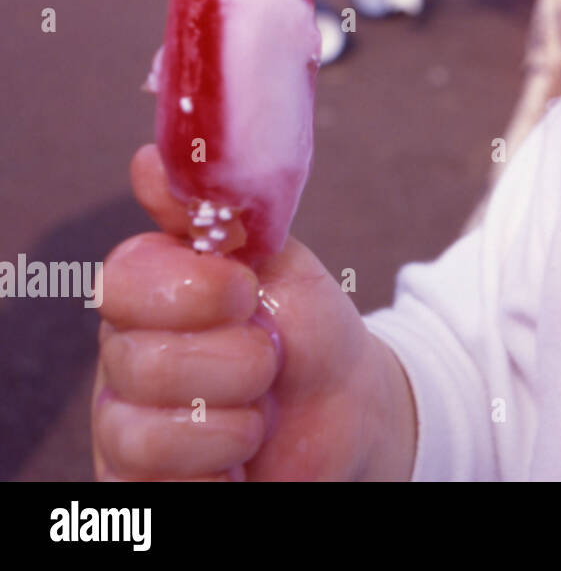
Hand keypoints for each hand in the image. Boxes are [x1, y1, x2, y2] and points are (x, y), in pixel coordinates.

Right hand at [91, 144, 415, 480]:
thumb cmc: (309, 330)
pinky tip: (240, 457)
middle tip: (270, 359)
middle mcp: (123, 356)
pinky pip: (153, 488)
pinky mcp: (138, 486)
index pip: (124, 279)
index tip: (246, 290)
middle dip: (233, 361)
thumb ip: (214, 214)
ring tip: (261, 412)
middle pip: (135, 360)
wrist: (351, 412)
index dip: (190, 288)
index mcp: (149, 292)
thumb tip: (149, 159)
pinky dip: (218, 472)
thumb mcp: (277, 262)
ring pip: (139, 433)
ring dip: (231, 423)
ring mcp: (124, 426)